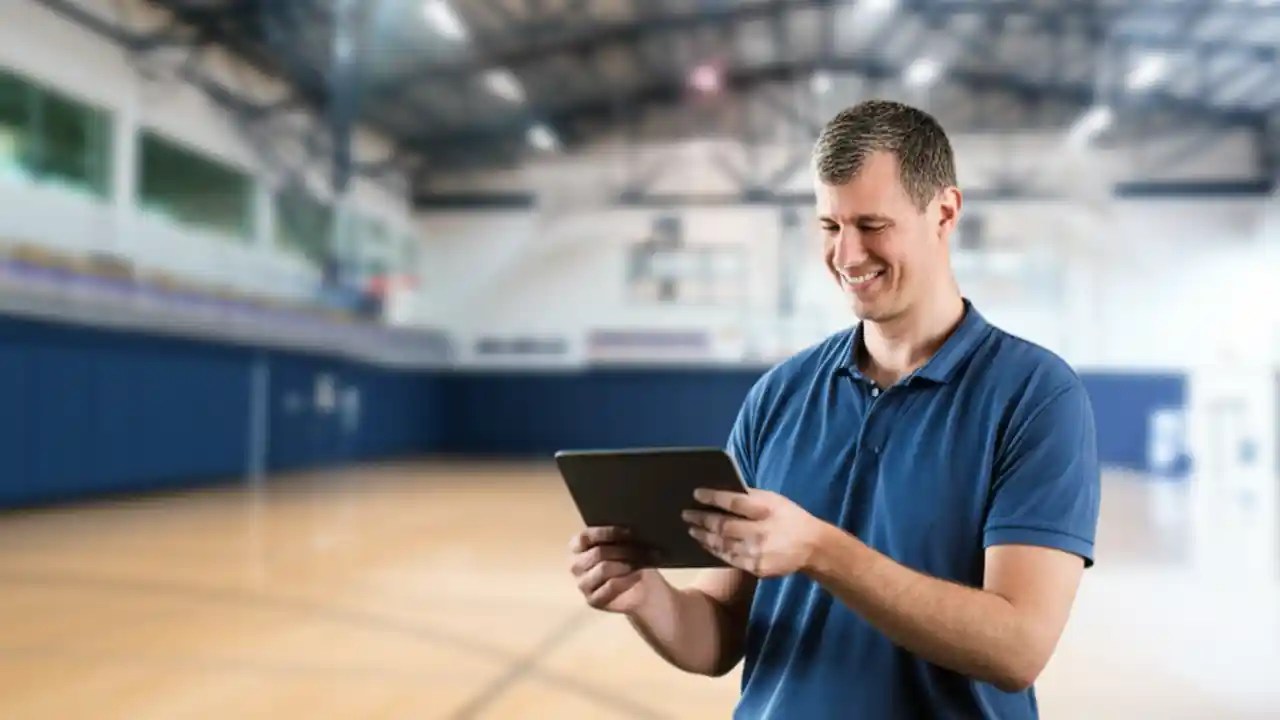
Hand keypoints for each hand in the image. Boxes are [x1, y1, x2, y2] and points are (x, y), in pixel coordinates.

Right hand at [567, 526, 655, 613]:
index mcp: (579, 547)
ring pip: (602, 569)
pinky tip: (636, 576)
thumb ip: (619, 536)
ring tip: (637, 563)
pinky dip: (626, 579)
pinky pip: (610, 586)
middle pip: (596, 553)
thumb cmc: (629, 560)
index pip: (584, 537)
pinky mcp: (592, 599)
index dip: (605, 533)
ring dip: (623, 565)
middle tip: (638, 550)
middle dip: (621, 550)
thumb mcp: (624, 544)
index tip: (628, 532)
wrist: (640, 588)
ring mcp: (583, 584)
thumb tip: (628, 529)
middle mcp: (577, 565)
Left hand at [683, 488, 823, 577]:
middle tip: (686, 514)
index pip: (734, 502)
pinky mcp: (755, 568)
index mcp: (766, 511)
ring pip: (723, 545)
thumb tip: (725, 491)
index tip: (696, 493)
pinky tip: (707, 544)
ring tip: (692, 529)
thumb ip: (751, 496)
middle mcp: (760, 533)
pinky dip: (716, 550)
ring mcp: (756, 553)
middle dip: (702, 519)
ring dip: (704, 537)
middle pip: (724, 526)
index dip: (713, 498)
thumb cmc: (790, 518)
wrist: (812, 548)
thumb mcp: (775, 500)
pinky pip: (730, 558)